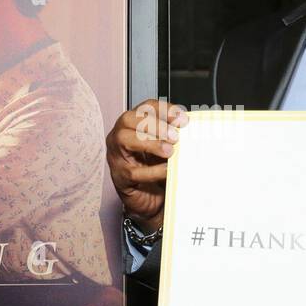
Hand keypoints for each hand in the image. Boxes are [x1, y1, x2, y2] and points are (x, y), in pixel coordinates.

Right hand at [104, 98, 188, 230]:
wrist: (147, 198)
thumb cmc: (154, 168)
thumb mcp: (165, 147)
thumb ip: (173, 137)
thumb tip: (189, 129)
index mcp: (133, 125)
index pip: (145, 107)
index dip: (164, 110)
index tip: (182, 119)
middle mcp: (120, 136)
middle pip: (129, 119)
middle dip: (154, 125)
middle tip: (174, 136)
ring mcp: (116, 156)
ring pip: (125, 139)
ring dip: (150, 143)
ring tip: (169, 151)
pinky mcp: (119, 177)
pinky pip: (133, 171)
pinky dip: (152, 170)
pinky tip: (166, 170)